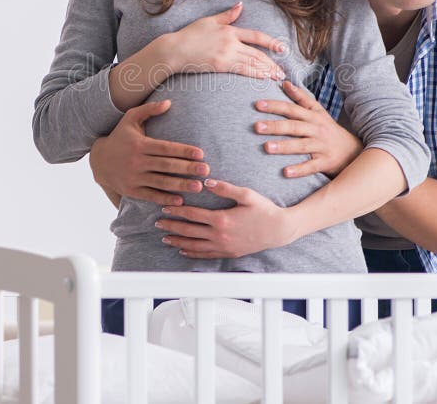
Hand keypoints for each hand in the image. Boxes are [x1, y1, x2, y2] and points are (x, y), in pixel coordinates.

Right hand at [89, 100, 208, 206]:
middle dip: (187, 168)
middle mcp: (136, 161)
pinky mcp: (131, 190)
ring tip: (198, 187)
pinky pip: (151, 195)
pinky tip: (180, 200)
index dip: (184, 150)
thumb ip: (149, 109)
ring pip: (161, 182)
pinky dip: (165, 198)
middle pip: (166, 166)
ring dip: (181, 185)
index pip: (166, 148)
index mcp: (140, 144)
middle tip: (206, 170)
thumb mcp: (131, 118)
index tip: (200, 153)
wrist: (99, 160)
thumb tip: (169, 102)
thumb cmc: (120, 136)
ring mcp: (134, 177)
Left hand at [154, 179, 298, 258]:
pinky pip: (206, 255)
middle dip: (172, 226)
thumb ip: (226, 188)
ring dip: (178, 241)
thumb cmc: (264, 210)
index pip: (192, 215)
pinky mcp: (228, 253)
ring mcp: (223, 246)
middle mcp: (219, 235)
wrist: (279, 230)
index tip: (165, 207)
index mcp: (221, 219)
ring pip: (194, 246)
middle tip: (157, 222)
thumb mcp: (246, 194)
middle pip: (189, 231)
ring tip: (165, 238)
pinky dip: (192, 253)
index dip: (177, 210)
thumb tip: (207, 181)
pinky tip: (183, 251)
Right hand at [168, 2, 285, 79]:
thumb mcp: (209, 21)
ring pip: (252, 63)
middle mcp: (231, 42)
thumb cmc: (189, 35)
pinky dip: (255, 74)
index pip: (256, 36)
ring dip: (267, 70)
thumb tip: (240, 5)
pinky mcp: (220, 66)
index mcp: (230, 30)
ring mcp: (226, 54)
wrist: (175, 49)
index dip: (271, 43)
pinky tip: (264, 78)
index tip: (282, 49)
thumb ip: (227, 15)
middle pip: (257, 53)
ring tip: (277, 77)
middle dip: (272, 63)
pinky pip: (242, 70)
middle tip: (282, 72)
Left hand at [254, 80, 362, 176]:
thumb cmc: (329, 130)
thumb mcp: (318, 112)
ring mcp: (321, 146)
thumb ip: (301, 98)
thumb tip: (285, 83)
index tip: (257, 104)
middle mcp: (317, 130)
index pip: (292, 109)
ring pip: (301, 146)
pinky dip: (299, 170)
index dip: (275, 106)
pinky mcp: (325, 162)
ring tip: (266, 147)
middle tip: (256, 126)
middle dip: (275, 126)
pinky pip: (311, 167)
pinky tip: (285, 172)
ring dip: (284, 146)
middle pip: (294, 126)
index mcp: (313, 117)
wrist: (353, 151)